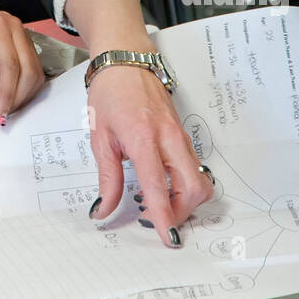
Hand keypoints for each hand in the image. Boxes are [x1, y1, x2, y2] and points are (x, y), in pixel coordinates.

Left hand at [0, 1, 44, 123]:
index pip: (9, 65)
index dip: (6, 93)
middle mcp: (14, 28)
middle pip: (28, 70)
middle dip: (15, 99)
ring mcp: (21, 35)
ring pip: (35, 72)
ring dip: (22, 97)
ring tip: (0, 111)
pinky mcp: (23, 44)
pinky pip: (32, 70)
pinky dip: (24, 89)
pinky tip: (9, 99)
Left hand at [85, 65, 214, 246]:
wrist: (126, 60)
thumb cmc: (110, 93)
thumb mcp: (100, 137)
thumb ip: (106, 178)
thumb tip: (103, 210)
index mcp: (143, 137)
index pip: (158, 185)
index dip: (164, 215)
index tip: (168, 238)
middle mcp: (168, 137)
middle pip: (193, 187)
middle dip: (181, 212)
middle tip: (158, 218)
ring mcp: (180, 135)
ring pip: (199, 178)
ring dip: (184, 199)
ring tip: (159, 201)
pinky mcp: (184, 134)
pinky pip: (194, 166)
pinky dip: (184, 183)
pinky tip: (164, 183)